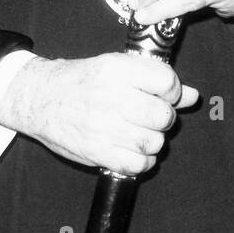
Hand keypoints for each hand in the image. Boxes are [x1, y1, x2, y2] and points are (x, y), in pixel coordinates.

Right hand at [0, 53, 198, 175]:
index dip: (174, 91)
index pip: (167, 81)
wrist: (41, 98)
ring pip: (153, 142)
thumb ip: (155, 80)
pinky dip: (142, 161)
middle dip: (164, 117)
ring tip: (141, 132)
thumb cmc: (82, 80)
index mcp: (118, 70)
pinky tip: (133, 150)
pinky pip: (137, 165)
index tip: (166, 94)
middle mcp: (112, 97)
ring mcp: (104, 127)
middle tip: (152, 115)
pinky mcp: (96, 152)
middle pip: (163, 115)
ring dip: (154, 140)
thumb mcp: (117, 67)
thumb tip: (192, 96)